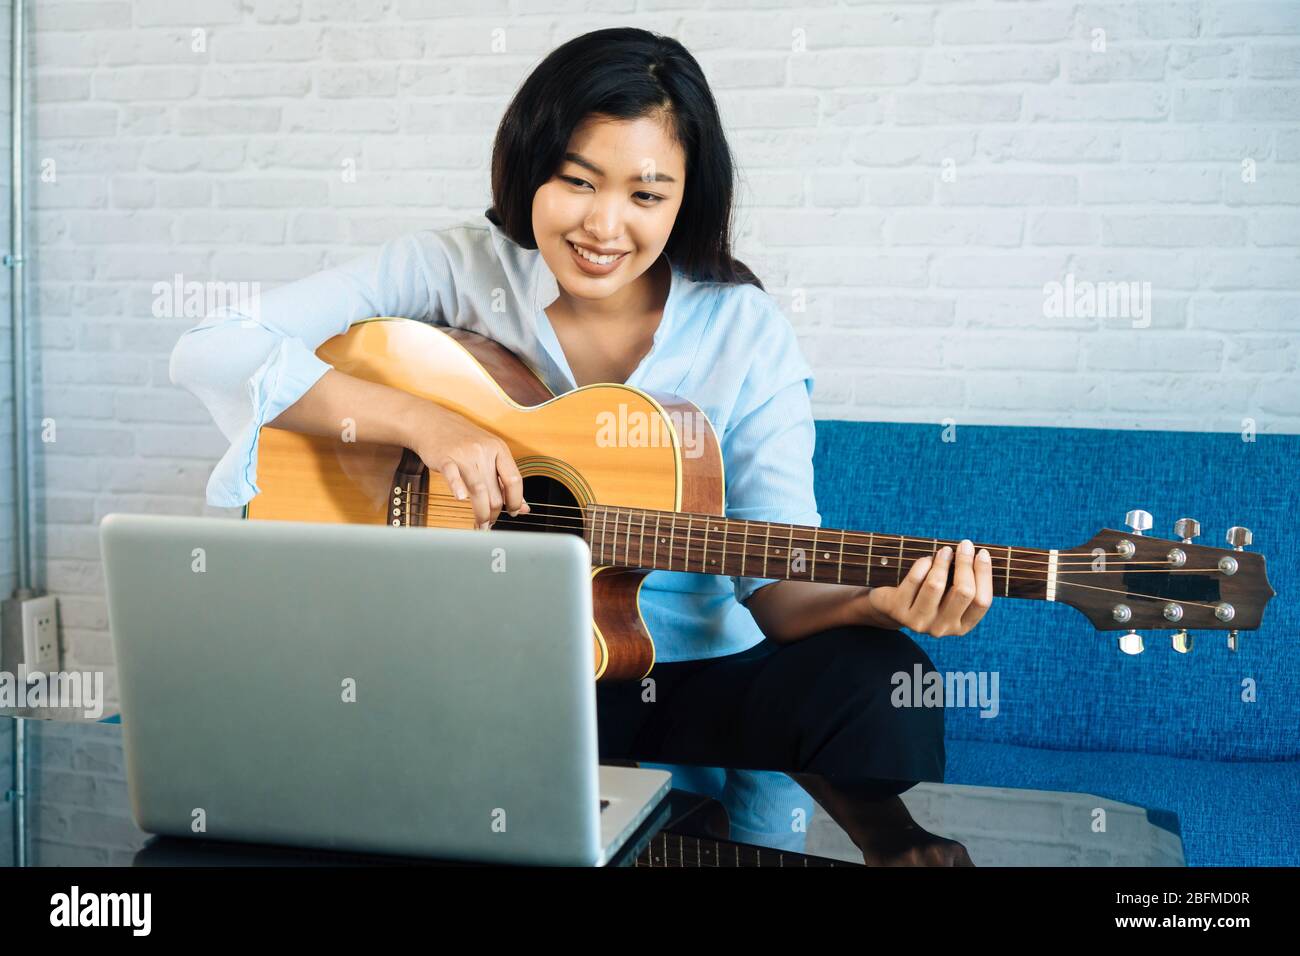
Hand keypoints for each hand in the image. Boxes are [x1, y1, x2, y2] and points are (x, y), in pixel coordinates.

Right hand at [408, 402, 528, 529]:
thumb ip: (505, 480)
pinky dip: (458, 488)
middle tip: (489, 524)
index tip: (513, 512)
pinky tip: (461, 499)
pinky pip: (453, 475)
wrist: (432, 423)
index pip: (514, 480)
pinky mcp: (444, 457)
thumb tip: (524, 508)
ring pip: (478, 490)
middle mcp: (484, 451)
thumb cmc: (463, 440)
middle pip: (495, 491)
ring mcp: (464, 454)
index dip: (516, 500)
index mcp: (499, 449)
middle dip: (494, 514)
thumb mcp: (489, 454)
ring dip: (480, 512)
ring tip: (480, 525)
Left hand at [846, 538, 992, 637]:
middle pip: (963, 592)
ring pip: (936, 585)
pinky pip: (914, 580)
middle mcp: (942, 629)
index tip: (982, 552)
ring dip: (942, 562)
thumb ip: (965, 581)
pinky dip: (922, 565)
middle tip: (965, 544)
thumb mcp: (949, 594)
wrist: (890, 608)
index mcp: (961, 627)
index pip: (982, 602)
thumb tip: (979, 554)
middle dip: (965, 563)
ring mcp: (919, 622)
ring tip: (944, 550)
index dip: (984, 574)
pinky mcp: (899, 610)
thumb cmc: (927, 594)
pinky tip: (926, 559)